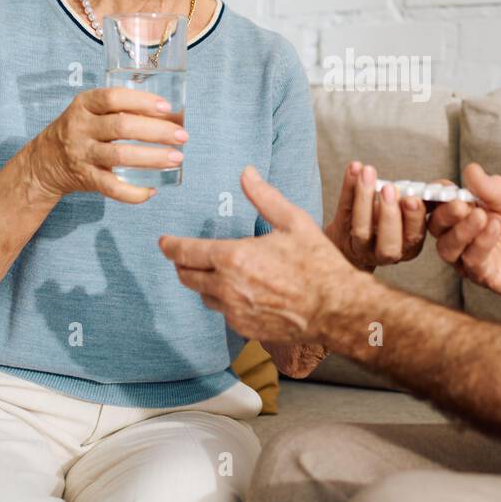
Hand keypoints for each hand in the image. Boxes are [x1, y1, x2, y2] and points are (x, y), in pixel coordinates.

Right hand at [26, 87, 187, 203]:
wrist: (45, 161)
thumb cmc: (81, 130)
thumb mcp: (91, 112)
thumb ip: (121, 110)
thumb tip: (167, 115)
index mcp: (85, 105)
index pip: (114, 97)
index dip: (142, 101)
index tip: (166, 108)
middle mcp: (81, 127)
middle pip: (122, 127)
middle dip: (157, 131)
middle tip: (182, 136)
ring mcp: (81, 153)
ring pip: (120, 156)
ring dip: (153, 158)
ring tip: (177, 158)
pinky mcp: (85, 177)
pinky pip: (111, 187)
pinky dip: (133, 192)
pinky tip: (151, 190)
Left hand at [159, 166, 360, 344]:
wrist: (336, 308)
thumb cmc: (318, 263)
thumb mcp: (293, 221)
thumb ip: (264, 197)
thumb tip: (246, 173)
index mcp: (234, 257)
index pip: (186, 253)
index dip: (170, 246)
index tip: (164, 242)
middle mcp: (227, 287)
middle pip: (187, 277)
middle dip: (182, 265)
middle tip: (184, 257)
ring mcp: (235, 311)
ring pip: (205, 297)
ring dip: (205, 284)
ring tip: (217, 273)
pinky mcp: (245, 329)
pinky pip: (224, 313)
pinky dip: (226, 301)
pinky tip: (242, 292)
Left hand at [324, 161, 428, 270]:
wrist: (354, 237)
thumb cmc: (393, 219)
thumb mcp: (414, 212)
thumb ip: (431, 199)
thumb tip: (446, 187)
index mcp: (408, 247)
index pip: (413, 237)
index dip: (413, 219)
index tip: (412, 198)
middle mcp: (385, 252)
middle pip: (388, 244)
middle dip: (390, 216)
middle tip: (389, 189)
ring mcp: (360, 245)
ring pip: (361, 229)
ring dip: (364, 198)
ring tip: (368, 173)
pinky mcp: (340, 230)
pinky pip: (344, 209)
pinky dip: (348, 187)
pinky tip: (355, 167)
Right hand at [427, 162, 500, 299]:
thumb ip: (492, 188)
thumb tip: (472, 170)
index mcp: (463, 210)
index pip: (438, 201)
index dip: (436, 194)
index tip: (443, 187)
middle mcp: (459, 233)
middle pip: (436, 225)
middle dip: (446, 213)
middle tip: (460, 204)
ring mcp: (467, 255)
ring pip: (447, 246)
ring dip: (462, 230)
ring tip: (481, 217)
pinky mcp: (480, 273)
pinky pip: (472, 260)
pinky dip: (481, 243)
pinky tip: (494, 229)